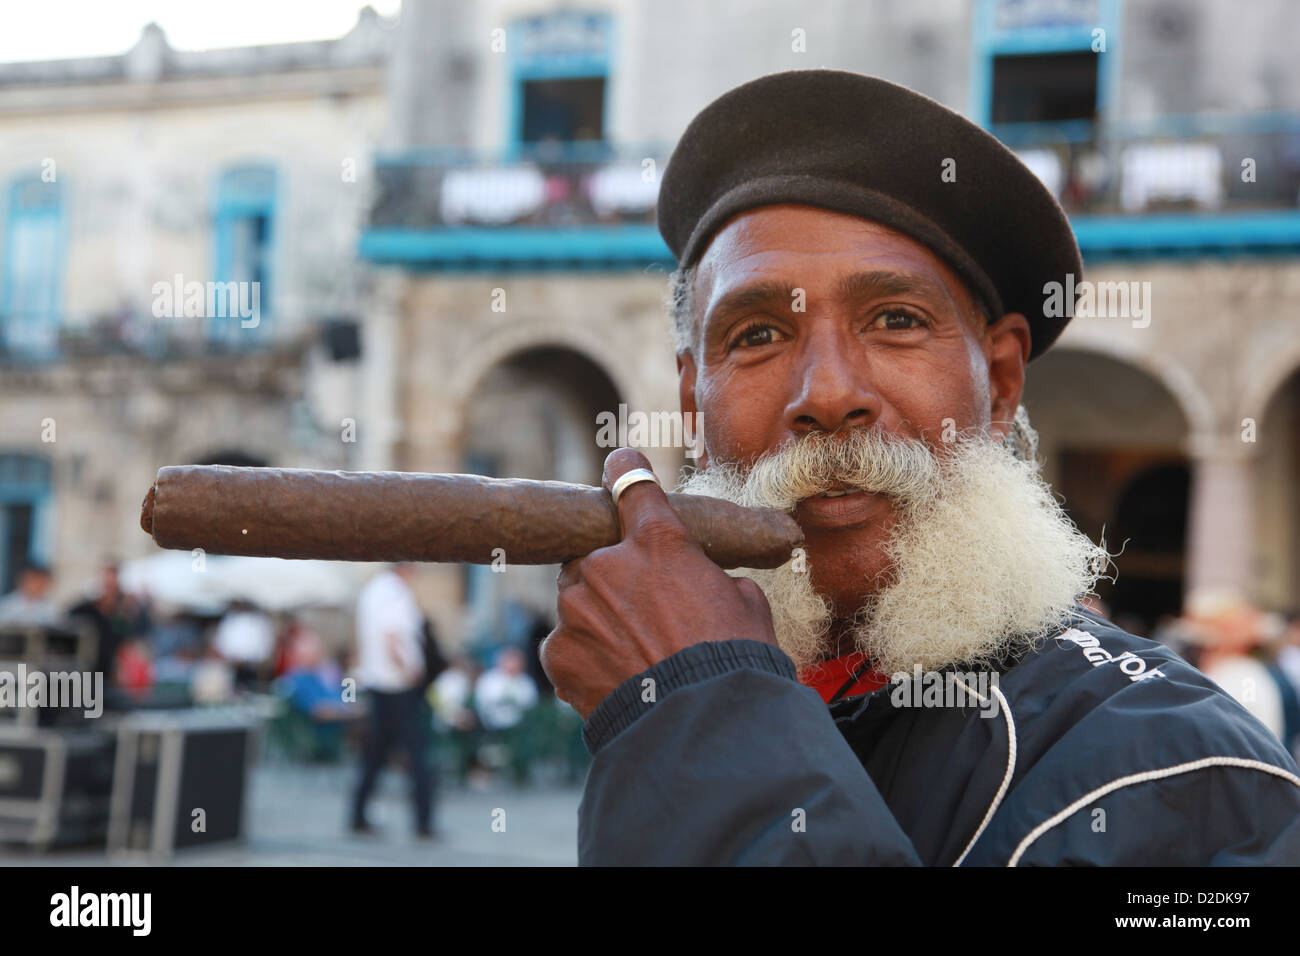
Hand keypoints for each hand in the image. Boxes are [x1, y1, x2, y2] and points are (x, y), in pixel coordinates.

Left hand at [540, 448, 777, 719]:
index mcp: (659, 541)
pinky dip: (585, 660)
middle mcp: (607, 564)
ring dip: (598, 621)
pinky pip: (567, 646)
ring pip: (578, 604)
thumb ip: (711, 578)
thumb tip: (706, 586)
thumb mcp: (744, 602)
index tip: (619, 463)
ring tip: (634, 660)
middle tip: (644, 616)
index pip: (631, 485)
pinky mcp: (556, 652)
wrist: (702, 724)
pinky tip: (617, 682)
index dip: (624, 470)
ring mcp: (575, 608)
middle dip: (614, 580)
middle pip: (597, 558)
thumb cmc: (735, 660)